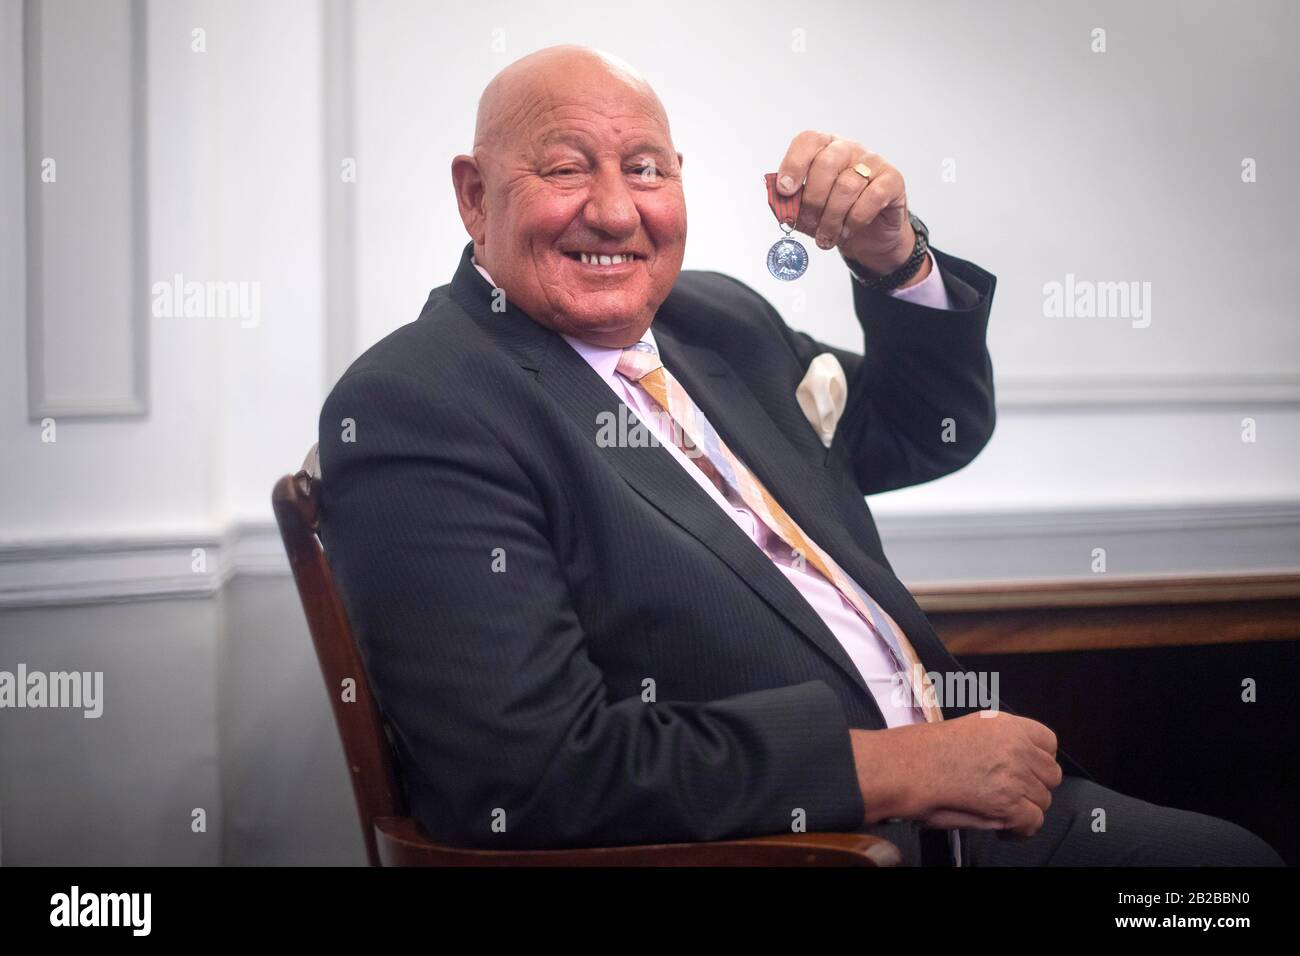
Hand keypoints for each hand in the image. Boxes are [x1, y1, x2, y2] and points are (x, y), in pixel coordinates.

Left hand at [776, 130, 914, 275]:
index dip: (793, 165)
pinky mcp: (892, 180)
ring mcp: (872, 162)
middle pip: (826, 163)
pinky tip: (848, 231)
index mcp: (824, 148)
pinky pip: (871, 197)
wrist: (870, 236)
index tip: (785, 191)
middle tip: (810, 222)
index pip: (808, 141)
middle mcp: (848, 149)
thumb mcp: (807, 212)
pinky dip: (855, 220)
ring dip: (832, 218)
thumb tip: (779, 205)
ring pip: (847, 186)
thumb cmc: (835, 217)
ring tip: (827, 236)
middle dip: (813, 200)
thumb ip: (791, 206)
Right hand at [850, 711, 1063, 837]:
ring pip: (1043, 800)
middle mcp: (1016, 747)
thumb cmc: (924, 750)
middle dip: (1033, 786)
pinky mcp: (1009, 804)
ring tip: (1002, 811)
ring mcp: (1015, 776)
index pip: (1048, 741)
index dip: (1038, 759)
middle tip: (1010, 794)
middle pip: (1051, 774)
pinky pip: (1033, 822)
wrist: (906, 767)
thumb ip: (1000, 741)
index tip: (1026, 770)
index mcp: (1006, 725)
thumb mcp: (969, 729)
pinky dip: (1020, 830)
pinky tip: (1002, 827)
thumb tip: (1019, 763)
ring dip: (1025, 808)